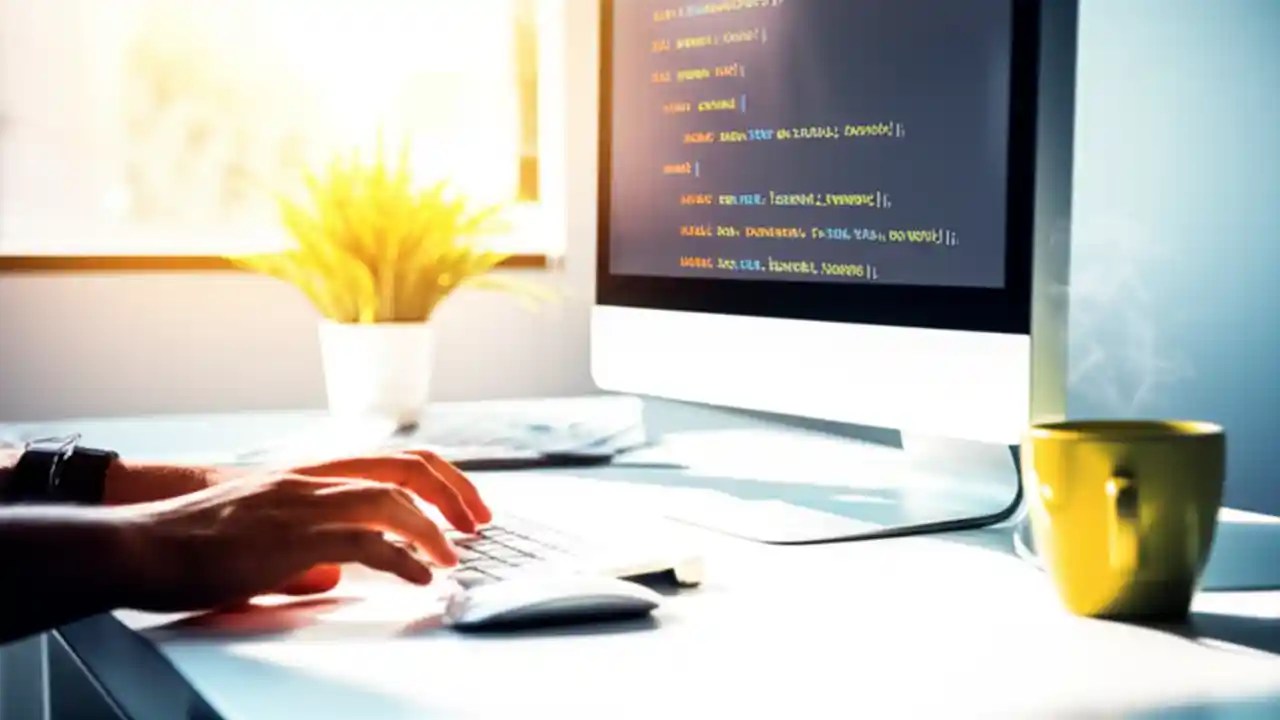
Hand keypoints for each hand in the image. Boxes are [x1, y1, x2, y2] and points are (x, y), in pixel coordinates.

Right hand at [105, 451, 490, 595]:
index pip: (396, 458)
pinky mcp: (291, 537)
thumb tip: (339, 572)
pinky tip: (420, 577)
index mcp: (313, 474)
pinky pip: (364, 542)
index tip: (467, 506)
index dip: (442, 478)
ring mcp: (303, 504)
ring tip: (453, 558)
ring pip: (391, 500)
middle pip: (407, 468)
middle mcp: (315, 479)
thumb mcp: (267, 532)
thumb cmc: (197, 540)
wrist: (142, 541)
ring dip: (434, 530)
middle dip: (454, 493)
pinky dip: (403, 559)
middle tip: (478, 525)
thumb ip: (310, 544)